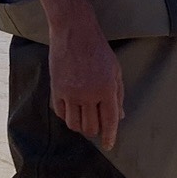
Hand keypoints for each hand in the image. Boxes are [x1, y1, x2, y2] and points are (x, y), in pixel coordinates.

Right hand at [49, 22, 123, 149]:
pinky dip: (67, 117)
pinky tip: (72, 111)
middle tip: (97, 125)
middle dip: (95, 131)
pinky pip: (61, 113)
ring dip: (81, 126)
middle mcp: (88, 94)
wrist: (74, 32)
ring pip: (74, 124)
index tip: (108, 145)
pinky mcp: (56, 89)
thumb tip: (120, 117)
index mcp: (107, 89)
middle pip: (90, 127)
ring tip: (84, 119)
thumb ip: (118, 95)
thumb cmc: (98, 50)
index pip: (109, 122)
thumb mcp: (115, 70)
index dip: (109, 137)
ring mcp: (70, 93)